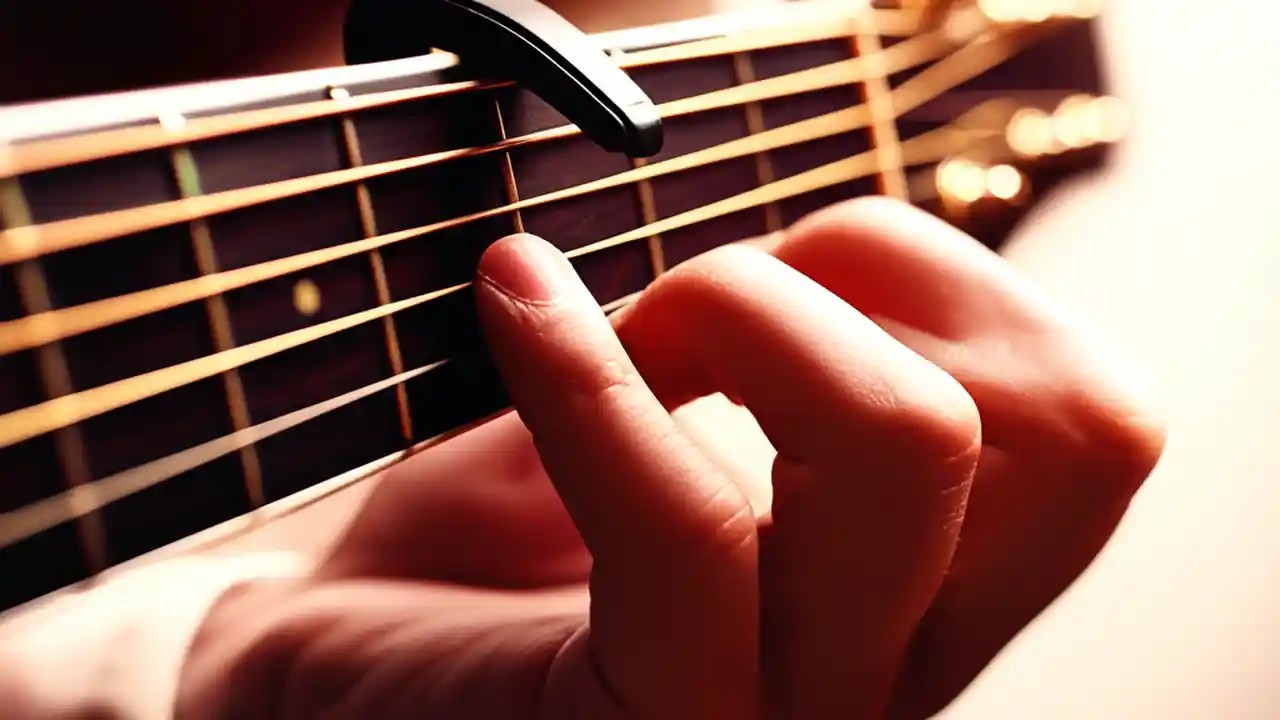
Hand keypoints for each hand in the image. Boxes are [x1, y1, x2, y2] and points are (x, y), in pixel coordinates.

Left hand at [177, 198, 1163, 719]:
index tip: (754, 282)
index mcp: (909, 598)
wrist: (318, 699)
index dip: (933, 280)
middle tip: (708, 297)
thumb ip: (745, 353)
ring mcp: (788, 714)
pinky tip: (515, 299)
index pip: (1089, 423)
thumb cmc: (464, 575)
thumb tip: (791, 250)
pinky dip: (592, 365)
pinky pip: (687, 518)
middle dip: (875, 272)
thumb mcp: (640, 434)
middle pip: (1068, 427)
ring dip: (754, 306)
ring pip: (911, 448)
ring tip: (632, 331)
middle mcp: (885, 671)